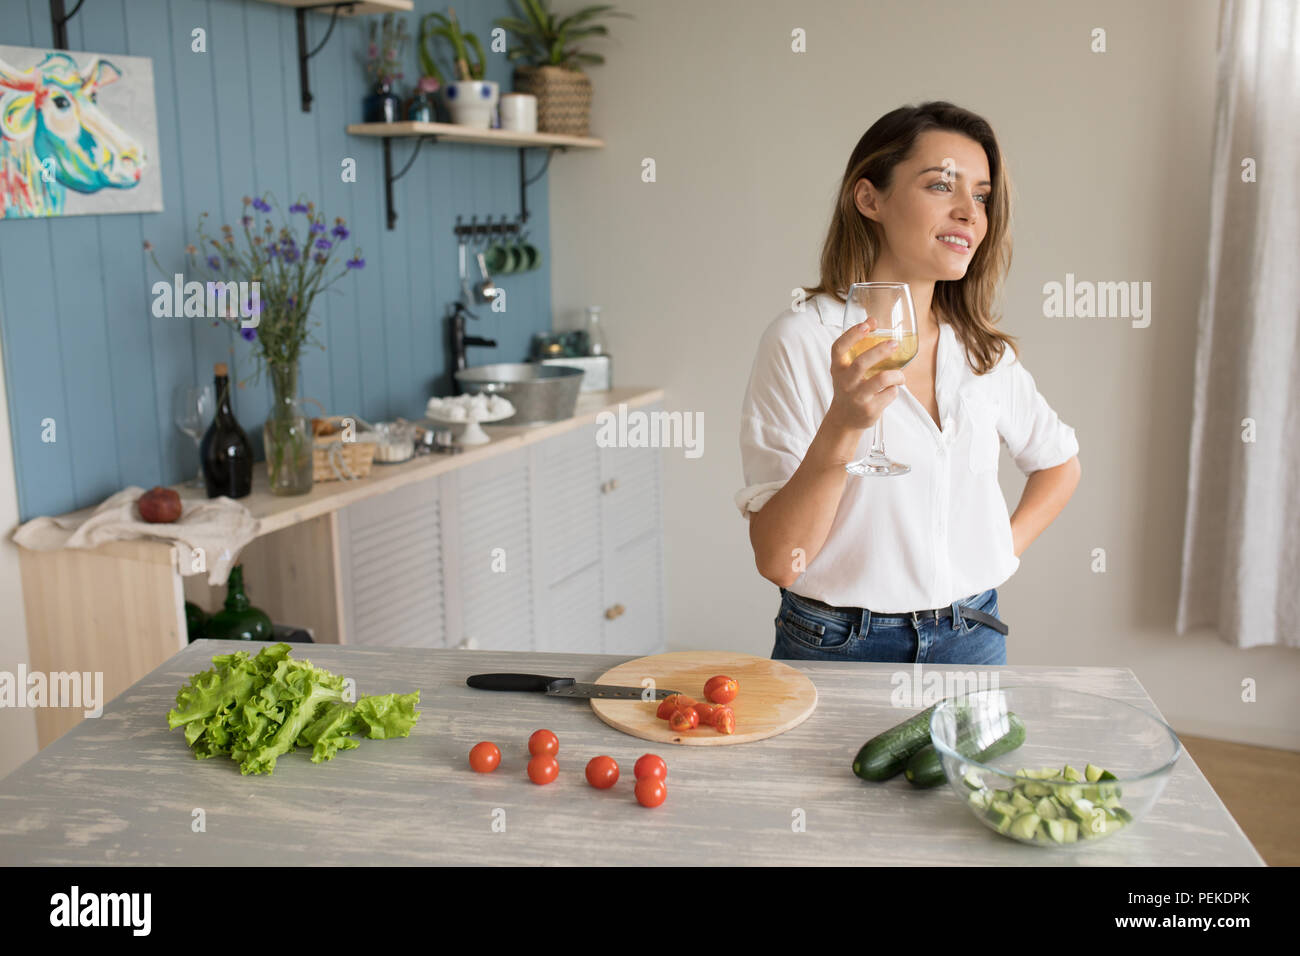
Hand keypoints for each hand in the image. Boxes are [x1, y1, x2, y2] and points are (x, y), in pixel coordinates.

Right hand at [826, 317, 906, 431]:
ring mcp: (857, 397)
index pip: (839, 348)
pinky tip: (891, 390)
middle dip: (880, 351)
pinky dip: (895, 389)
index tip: (867, 324)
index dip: (852, 334)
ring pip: (881, 379)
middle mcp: (845, 382)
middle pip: (861, 363)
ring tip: (900, 376)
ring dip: (896, 375)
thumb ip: (858, 345)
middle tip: (895, 344)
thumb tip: (873, 319)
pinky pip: (890, 394)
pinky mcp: (869, 410)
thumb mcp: (847, 368)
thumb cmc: (850, 386)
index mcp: (838, 368)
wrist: (844, 419)